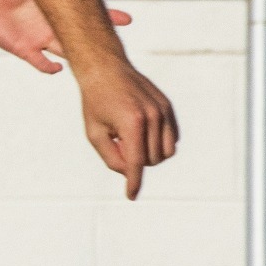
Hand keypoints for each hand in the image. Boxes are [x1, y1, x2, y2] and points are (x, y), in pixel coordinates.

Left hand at [0, 0, 131, 72]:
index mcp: (59, 8)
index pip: (90, 13)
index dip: (110, 17)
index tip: (127, 20)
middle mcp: (54, 26)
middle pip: (82, 36)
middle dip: (98, 41)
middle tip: (116, 47)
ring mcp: (41, 39)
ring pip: (66, 52)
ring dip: (77, 56)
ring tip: (92, 62)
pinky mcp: (24, 48)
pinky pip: (40, 62)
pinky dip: (49, 67)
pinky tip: (58, 68)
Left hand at [72, 54, 178, 199]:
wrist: (106, 69)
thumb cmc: (95, 102)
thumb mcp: (94, 132)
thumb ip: (111, 157)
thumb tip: (130, 174)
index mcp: (132, 123)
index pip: (137, 162)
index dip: (134, 182)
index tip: (131, 196)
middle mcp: (152, 117)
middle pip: (153, 160)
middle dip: (137, 162)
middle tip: (117, 144)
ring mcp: (163, 111)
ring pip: (167, 152)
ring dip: (150, 155)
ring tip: (129, 139)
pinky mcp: (168, 107)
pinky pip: (171, 138)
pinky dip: (158, 143)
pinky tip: (142, 133)